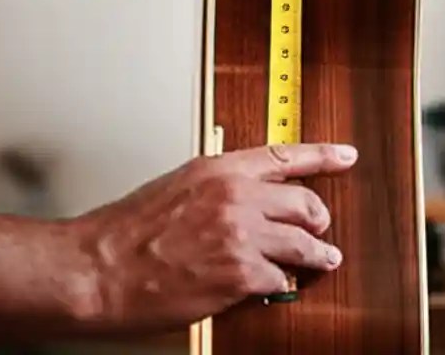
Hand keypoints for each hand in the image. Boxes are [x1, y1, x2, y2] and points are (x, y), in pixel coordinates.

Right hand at [67, 143, 356, 333]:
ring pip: (304, 244)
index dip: (323, 156)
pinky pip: (281, 280)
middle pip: (306, 202)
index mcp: (218, 169)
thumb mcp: (176, 187)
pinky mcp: (242, 274)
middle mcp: (236, 196)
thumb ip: (217, 188)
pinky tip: (270, 287)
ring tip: (322, 260)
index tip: (346, 156)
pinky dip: (278, 286)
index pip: (285, 156)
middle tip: (320, 231)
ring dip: (316, 256)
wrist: (99, 269)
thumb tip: (247, 201)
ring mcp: (242, 235)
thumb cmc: (125, 233)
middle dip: (318, 220)